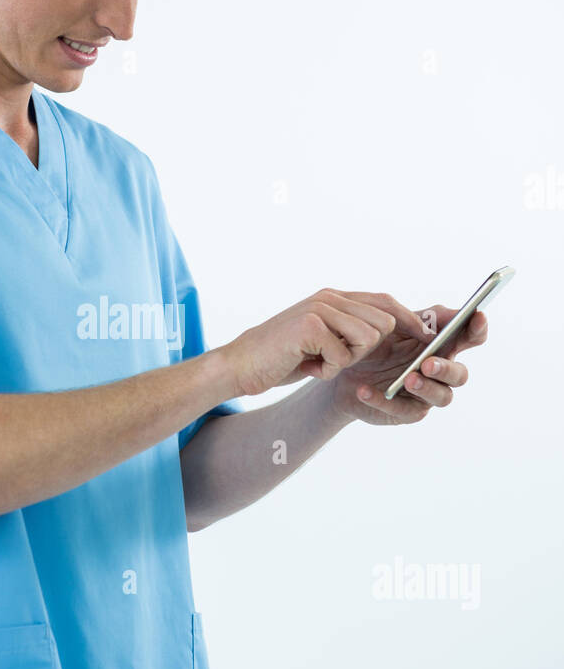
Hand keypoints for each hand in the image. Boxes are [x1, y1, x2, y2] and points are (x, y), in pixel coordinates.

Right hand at [223, 289, 428, 396]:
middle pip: (383, 323)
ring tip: (317, 361)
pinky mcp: (311, 326)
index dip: (409, 318)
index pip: (384, 302)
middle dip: (366, 350)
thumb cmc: (281, 357)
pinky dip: (325, 370)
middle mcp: (329, 298)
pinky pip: (341, 356)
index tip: (426, 335)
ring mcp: (320, 309)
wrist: (240, 365)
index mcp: (333, 298)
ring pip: (367, 338)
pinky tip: (305, 365)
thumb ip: (348, 330)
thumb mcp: (321, 340)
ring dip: (345, 360)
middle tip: (333, 358)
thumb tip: (389, 330)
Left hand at [326, 304, 488, 425]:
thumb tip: (450, 316)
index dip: (477, 328)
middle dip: (447, 369)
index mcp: (442, 345)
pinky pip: (402, 411)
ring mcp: (425, 394)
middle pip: (459, 375)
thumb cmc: (375, 342)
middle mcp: (439, 371)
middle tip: (428, 363)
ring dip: (426, 388)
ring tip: (408, 379)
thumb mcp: (392, 322)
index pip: (470, 337)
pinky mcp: (405, 412)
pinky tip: (365, 390)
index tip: (477, 316)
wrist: (342, 368)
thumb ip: (421, 318)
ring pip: (442, 397)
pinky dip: (383, 400)